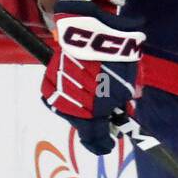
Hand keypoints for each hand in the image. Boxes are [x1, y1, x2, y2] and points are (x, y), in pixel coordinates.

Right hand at [40, 0, 144, 154]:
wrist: (92, 32)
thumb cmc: (116, 61)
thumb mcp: (128, 86)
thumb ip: (123, 102)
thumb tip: (122, 107)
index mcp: (90, 115)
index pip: (95, 139)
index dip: (103, 144)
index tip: (109, 145)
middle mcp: (70, 108)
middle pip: (81, 124)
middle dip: (94, 121)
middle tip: (106, 115)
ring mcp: (57, 92)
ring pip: (70, 108)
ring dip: (81, 105)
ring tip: (93, 94)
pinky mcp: (50, 76)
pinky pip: (60, 91)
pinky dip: (71, 90)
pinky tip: (81, 82)